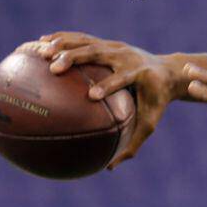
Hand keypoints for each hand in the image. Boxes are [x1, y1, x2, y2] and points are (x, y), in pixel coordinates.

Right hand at [33, 31, 178, 168]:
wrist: (167, 71)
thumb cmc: (156, 102)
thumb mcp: (149, 123)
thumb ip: (132, 144)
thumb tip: (110, 167)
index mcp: (140, 74)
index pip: (123, 78)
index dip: (108, 85)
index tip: (91, 95)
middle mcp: (127, 56)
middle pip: (99, 54)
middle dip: (76, 59)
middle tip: (54, 68)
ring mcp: (115, 47)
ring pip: (87, 43)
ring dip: (63, 46)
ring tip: (40, 53)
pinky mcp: (107, 43)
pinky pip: (82, 39)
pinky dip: (62, 38)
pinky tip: (39, 43)